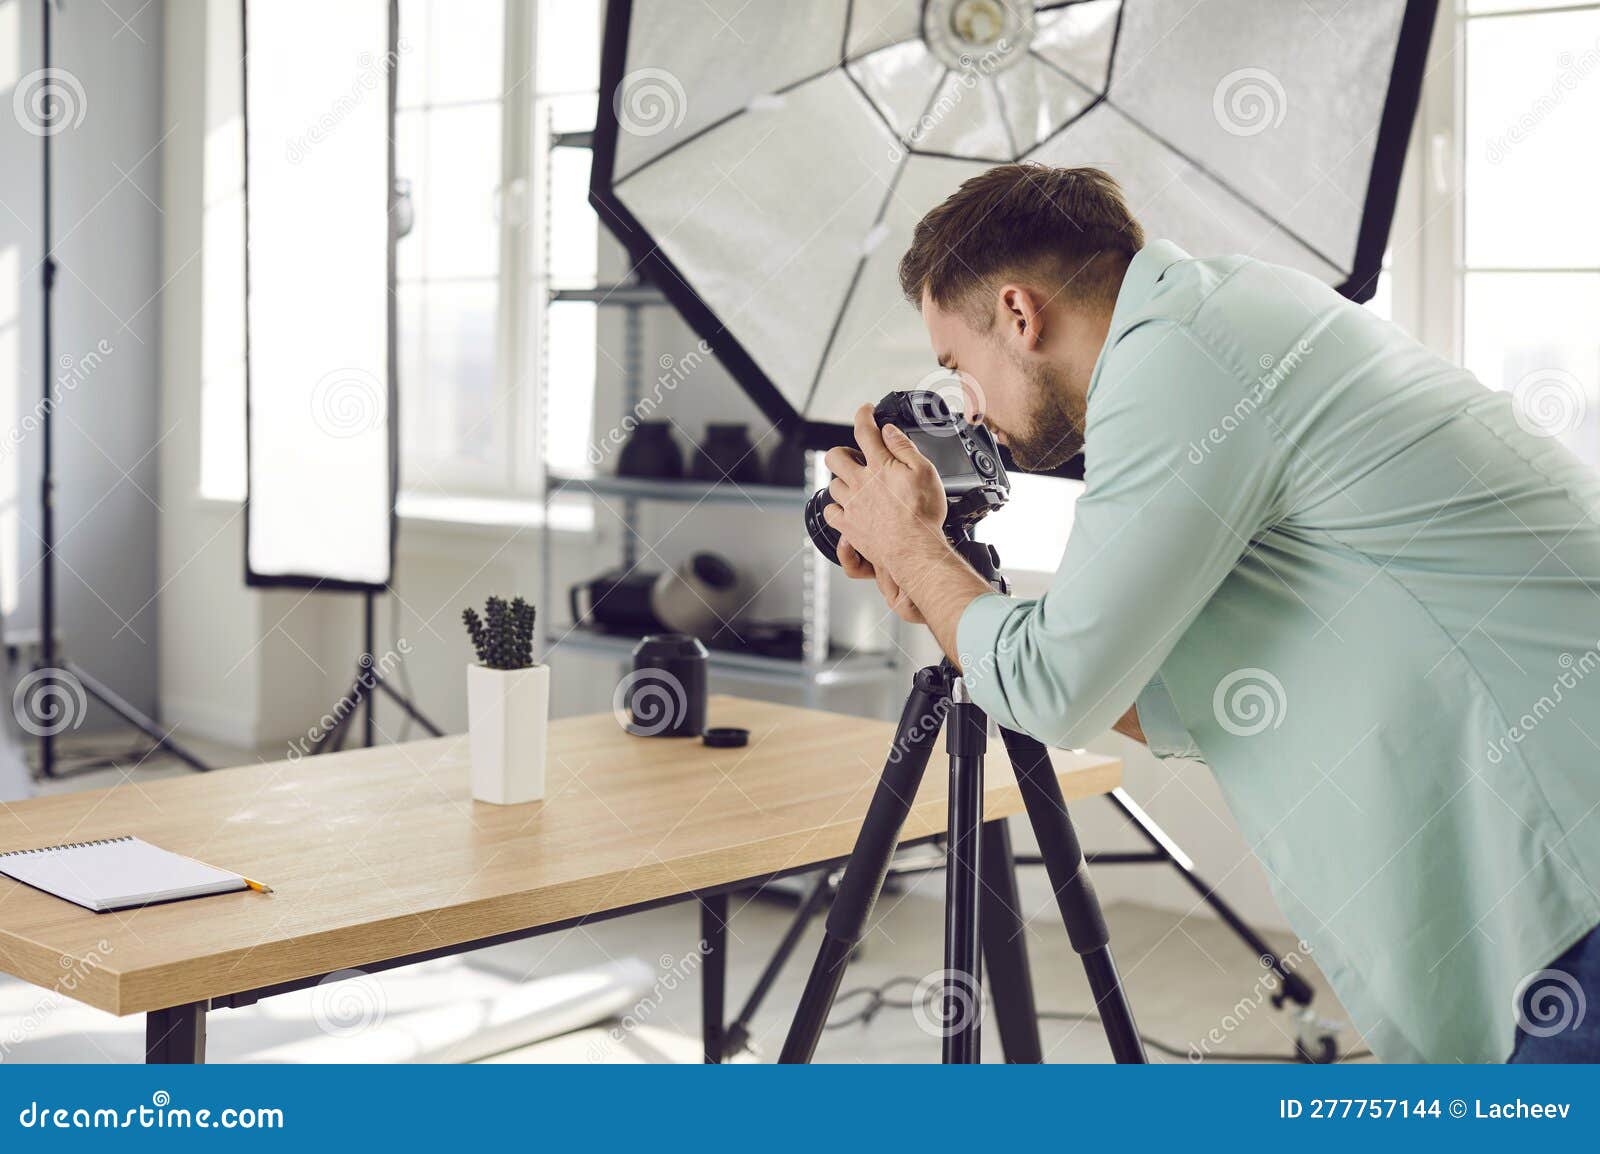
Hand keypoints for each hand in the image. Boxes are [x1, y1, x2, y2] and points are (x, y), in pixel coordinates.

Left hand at [822, 404, 948, 609]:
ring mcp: (851, 505)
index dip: (863, 415)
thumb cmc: (922, 513)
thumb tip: (888, 430)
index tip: (865, 411)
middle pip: (835, 456)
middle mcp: (860, 482)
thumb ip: (904, 448)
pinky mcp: (848, 526)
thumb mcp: (925, 471)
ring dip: (842, 480)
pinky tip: (846, 508)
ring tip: (855, 484)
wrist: (914, 549)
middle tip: (855, 456)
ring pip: (833, 484)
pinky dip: (836, 507)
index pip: (864, 431)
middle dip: (843, 451)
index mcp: (879, 465)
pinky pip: (831, 512)